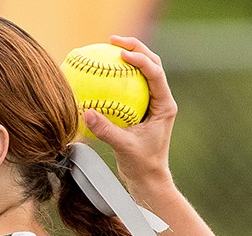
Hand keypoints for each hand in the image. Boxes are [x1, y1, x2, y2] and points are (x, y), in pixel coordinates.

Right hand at [82, 36, 177, 194]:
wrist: (147, 177)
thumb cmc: (141, 164)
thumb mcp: (124, 147)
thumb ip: (106, 130)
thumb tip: (86, 113)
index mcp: (164, 105)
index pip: (155, 74)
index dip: (140, 60)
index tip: (121, 55)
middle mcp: (160, 100)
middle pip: (151, 63)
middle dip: (135, 47)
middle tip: (113, 41)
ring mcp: (151, 102)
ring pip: (141, 72)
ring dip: (127, 57)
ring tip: (107, 47)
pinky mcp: (140, 107)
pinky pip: (127, 87)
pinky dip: (115, 77)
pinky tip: (98, 72)